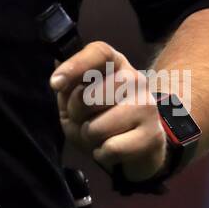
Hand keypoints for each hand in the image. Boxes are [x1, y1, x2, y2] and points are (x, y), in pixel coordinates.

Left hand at [49, 40, 167, 182]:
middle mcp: (135, 79)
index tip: (55, 84)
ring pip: (98, 127)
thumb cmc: (100, 119)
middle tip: (84, 120)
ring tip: (99, 135)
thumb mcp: (75, 101)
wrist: (136, 149)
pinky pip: (111, 149)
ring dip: (89, 137)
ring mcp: (147, 106)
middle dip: (76, 114)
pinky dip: (102, 154)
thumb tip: (58, 73)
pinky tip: (111, 150)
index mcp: (115, 64)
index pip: (99, 52)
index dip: (75, 66)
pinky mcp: (152, 135)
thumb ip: (67, 87)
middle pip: (90, 95)